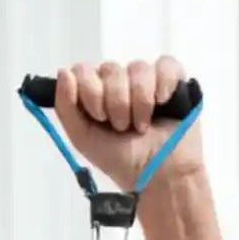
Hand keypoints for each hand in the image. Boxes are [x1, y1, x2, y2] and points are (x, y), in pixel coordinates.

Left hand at [53, 56, 203, 191]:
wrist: (157, 175)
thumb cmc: (118, 158)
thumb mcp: (82, 137)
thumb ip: (66, 106)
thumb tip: (64, 71)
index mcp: (95, 92)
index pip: (83, 70)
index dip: (90, 90)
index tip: (98, 116)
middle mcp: (118, 82)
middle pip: (110, 69)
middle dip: (115, 102)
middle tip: (122, 127)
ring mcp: (146, 79)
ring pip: (137, 68)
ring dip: (139, 101)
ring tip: (142, 125)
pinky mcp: (174, 79)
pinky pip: (166, 64)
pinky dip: (163, 83)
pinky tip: (162, 103)